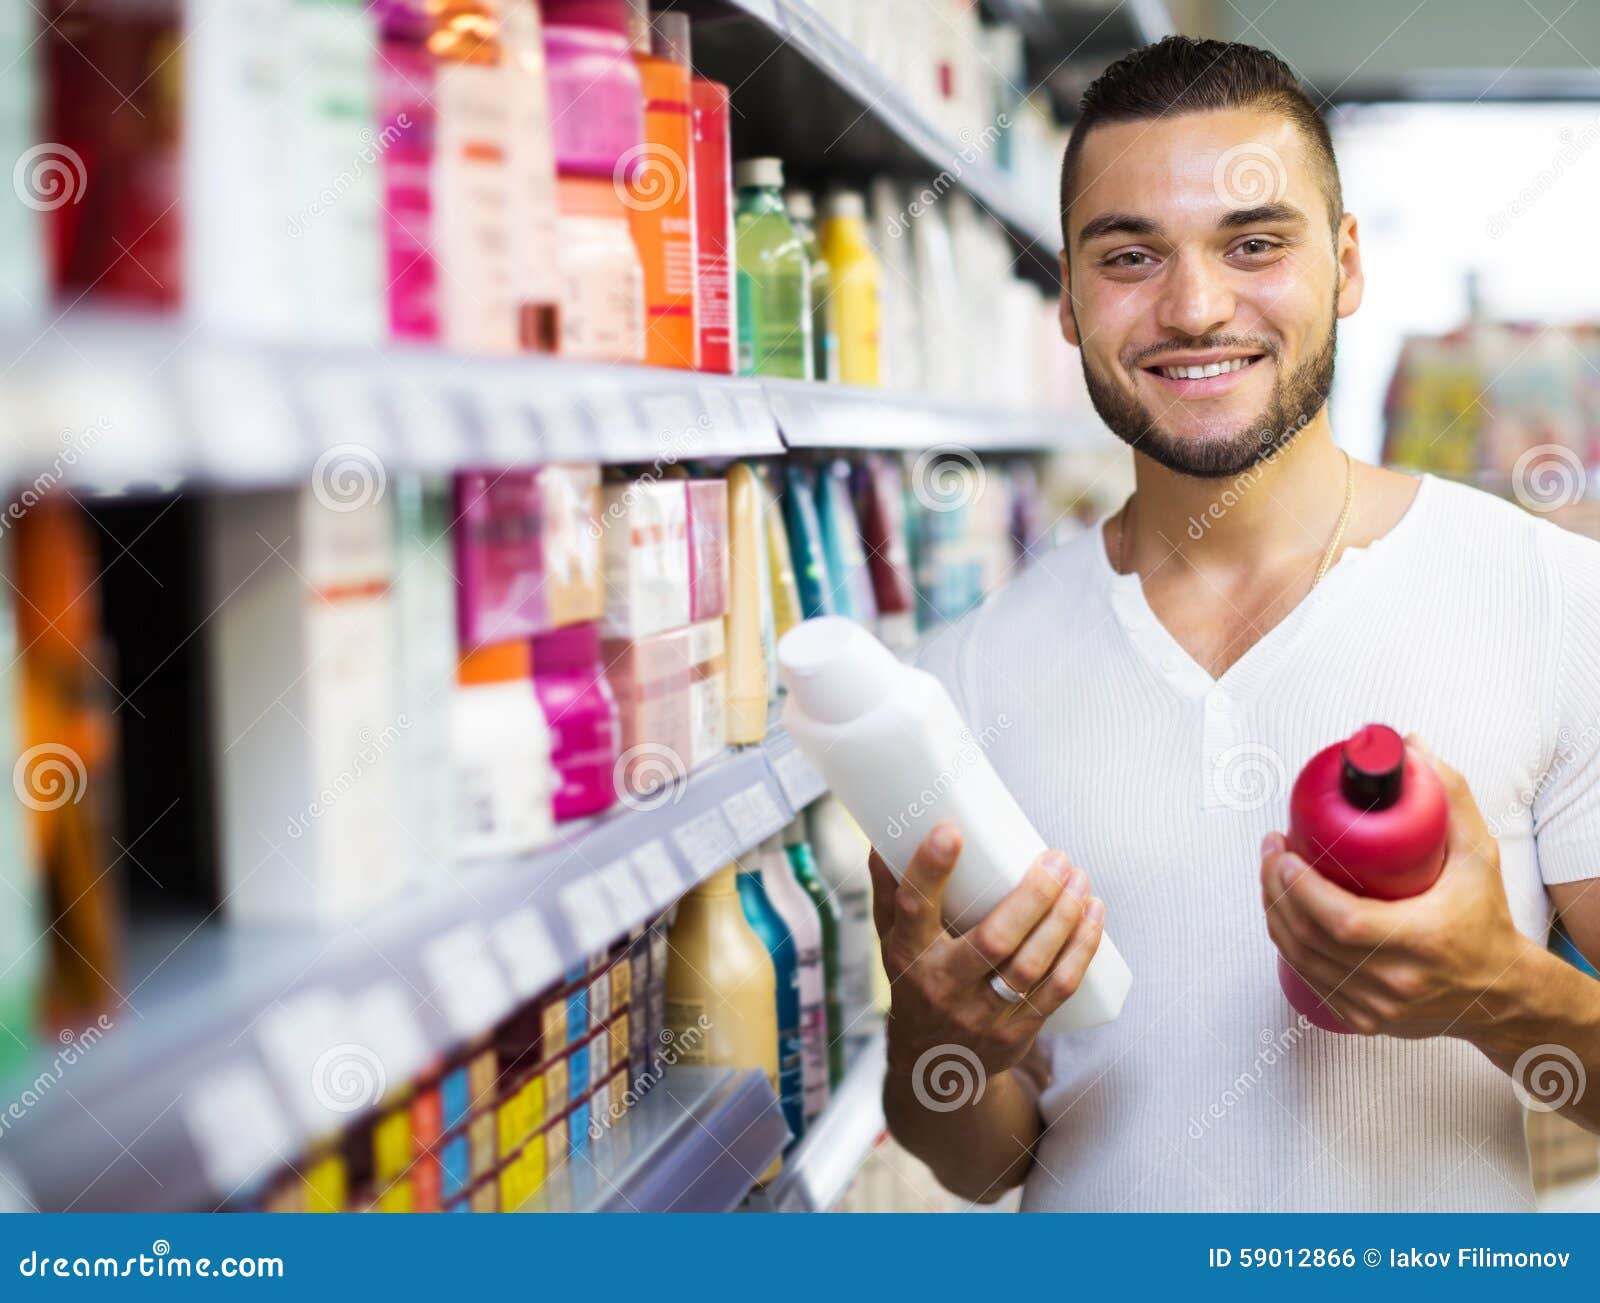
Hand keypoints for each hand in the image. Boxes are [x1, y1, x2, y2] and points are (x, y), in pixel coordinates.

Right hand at [870, 823, 1105, 1079]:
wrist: (933, 1066)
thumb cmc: (916, 982)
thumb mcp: (891, 941)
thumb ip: (890, 890)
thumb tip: (882, 835)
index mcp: (908, 955)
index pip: (914, 909)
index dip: (930, 871)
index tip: (952, 831)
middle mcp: (943, 986)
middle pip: (994, 940)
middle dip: (1033, 896)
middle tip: (1056, 859)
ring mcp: (982, 1015)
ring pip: (1032, 965)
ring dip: (1064, 919)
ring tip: (1080, 881)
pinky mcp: (1016, 1033)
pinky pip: (1057, 989)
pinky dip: (1081, 950)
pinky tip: (1093, 916)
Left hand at [1261, 736, 1528, 1038]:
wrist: (1500, 992)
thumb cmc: (1487, 920)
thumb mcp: (1478, 855)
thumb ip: (1449, 798)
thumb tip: (1412, 748)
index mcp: (1422, 942)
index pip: (1340, 920)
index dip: (1300, 887)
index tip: (1283, 851)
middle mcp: (1395, 981)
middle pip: (1309, 937)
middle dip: (1277, 889)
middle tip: (1271, 851)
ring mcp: (1376, 1006)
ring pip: (1300, 958)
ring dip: (1274, 913)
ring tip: (1272, 873)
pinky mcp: (1362, 1019)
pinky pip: (1308, 977)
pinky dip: (1287, 943)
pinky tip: (1282, 911)